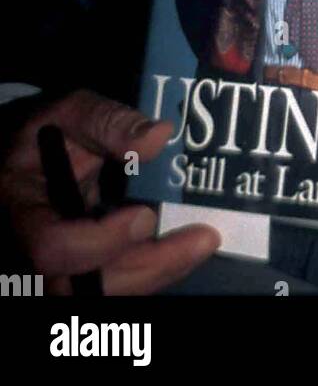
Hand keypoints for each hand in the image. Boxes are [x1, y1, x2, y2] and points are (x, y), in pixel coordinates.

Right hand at [0, 89, 220, 294]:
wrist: (35, 158)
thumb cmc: (48, 135)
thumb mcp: (71, 114)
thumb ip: (108, 122)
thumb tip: (160, 135)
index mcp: (26, 214)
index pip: (52, 248)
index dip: (99, 242)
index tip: (144, 216)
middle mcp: (38, 257)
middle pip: (87, 286)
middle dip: (148, 266)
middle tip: (202, 239)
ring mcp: (64, 270)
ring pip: (109, 291)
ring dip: (160, 270)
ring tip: (203, 242)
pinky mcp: (88, 271)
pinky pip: (121, 282)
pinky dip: (156, 267)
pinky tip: (188, 245)